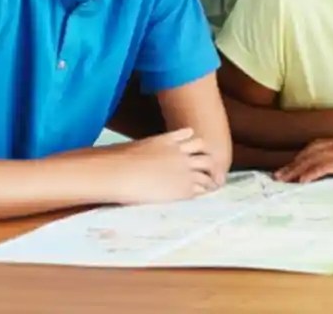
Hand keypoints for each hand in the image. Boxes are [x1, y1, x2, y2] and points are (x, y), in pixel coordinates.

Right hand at [98, 128, 219, 203]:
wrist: (119, 174)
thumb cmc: (120, 161)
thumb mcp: (139, 146)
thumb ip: (151, 146)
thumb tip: (139, 150)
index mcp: (170, 141)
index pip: (193, 138)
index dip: (197, 147)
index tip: (199, 153)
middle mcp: (181, 153)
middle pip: (206, 155)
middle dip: (210, 162)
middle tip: (213, 170)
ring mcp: (185, 170)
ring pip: (208, 172)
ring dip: (211, 178)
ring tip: (213, 184)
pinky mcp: (183, 187)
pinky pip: (200, 188)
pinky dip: (203, 190)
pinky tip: (201, 194)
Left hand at [274, 134, 332, 182]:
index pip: (319, 146)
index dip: (304, 156)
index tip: (293, 166)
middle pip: (310, 151)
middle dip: (293, 163)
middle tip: (279, 175)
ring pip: (311, 159)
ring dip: (294, 169)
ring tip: (281, 180)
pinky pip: (322, 167)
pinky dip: (309, 173)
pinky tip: (300, 183)